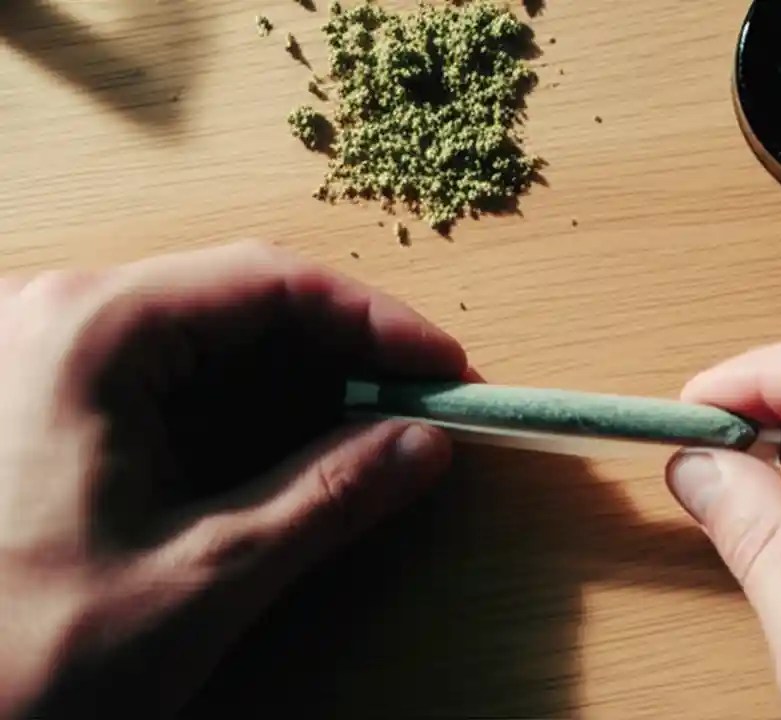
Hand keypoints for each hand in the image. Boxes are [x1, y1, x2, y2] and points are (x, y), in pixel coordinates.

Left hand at [0, 242, 464, 716]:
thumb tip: (423, 444)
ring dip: (297, 384)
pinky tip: (288, 454)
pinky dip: (240, 411)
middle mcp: (55, 318)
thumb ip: (326, 498)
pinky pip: (166, 378)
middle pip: (239, 301)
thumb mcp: (203, 577)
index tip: (446, 369)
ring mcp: (40, 356)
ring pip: (206, 338)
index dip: (376, 323)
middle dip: (341, 354)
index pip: (268, 283)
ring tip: (371, 434)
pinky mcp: (42, 402)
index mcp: (88, 333)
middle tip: (420, 407)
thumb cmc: (21, 656)